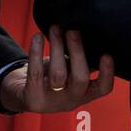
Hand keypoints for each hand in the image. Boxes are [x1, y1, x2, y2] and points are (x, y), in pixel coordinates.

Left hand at [0, 25, 114, 113]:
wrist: (23, 93)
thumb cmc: (51, 77)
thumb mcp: (70, 70)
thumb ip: (82, 59)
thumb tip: (93, 36)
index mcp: (84, 93)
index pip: (102, 89)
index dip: (107, 74)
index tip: (107, 54)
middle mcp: (71, 100)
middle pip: (80, 79)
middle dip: (77, 52)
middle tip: (73, 31)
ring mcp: (51, 101)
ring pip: (58, 74)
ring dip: (57, 47)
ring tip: (55, 28)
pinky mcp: (33, 98)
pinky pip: (35, 74)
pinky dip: (36, 52)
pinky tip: (37, 37)